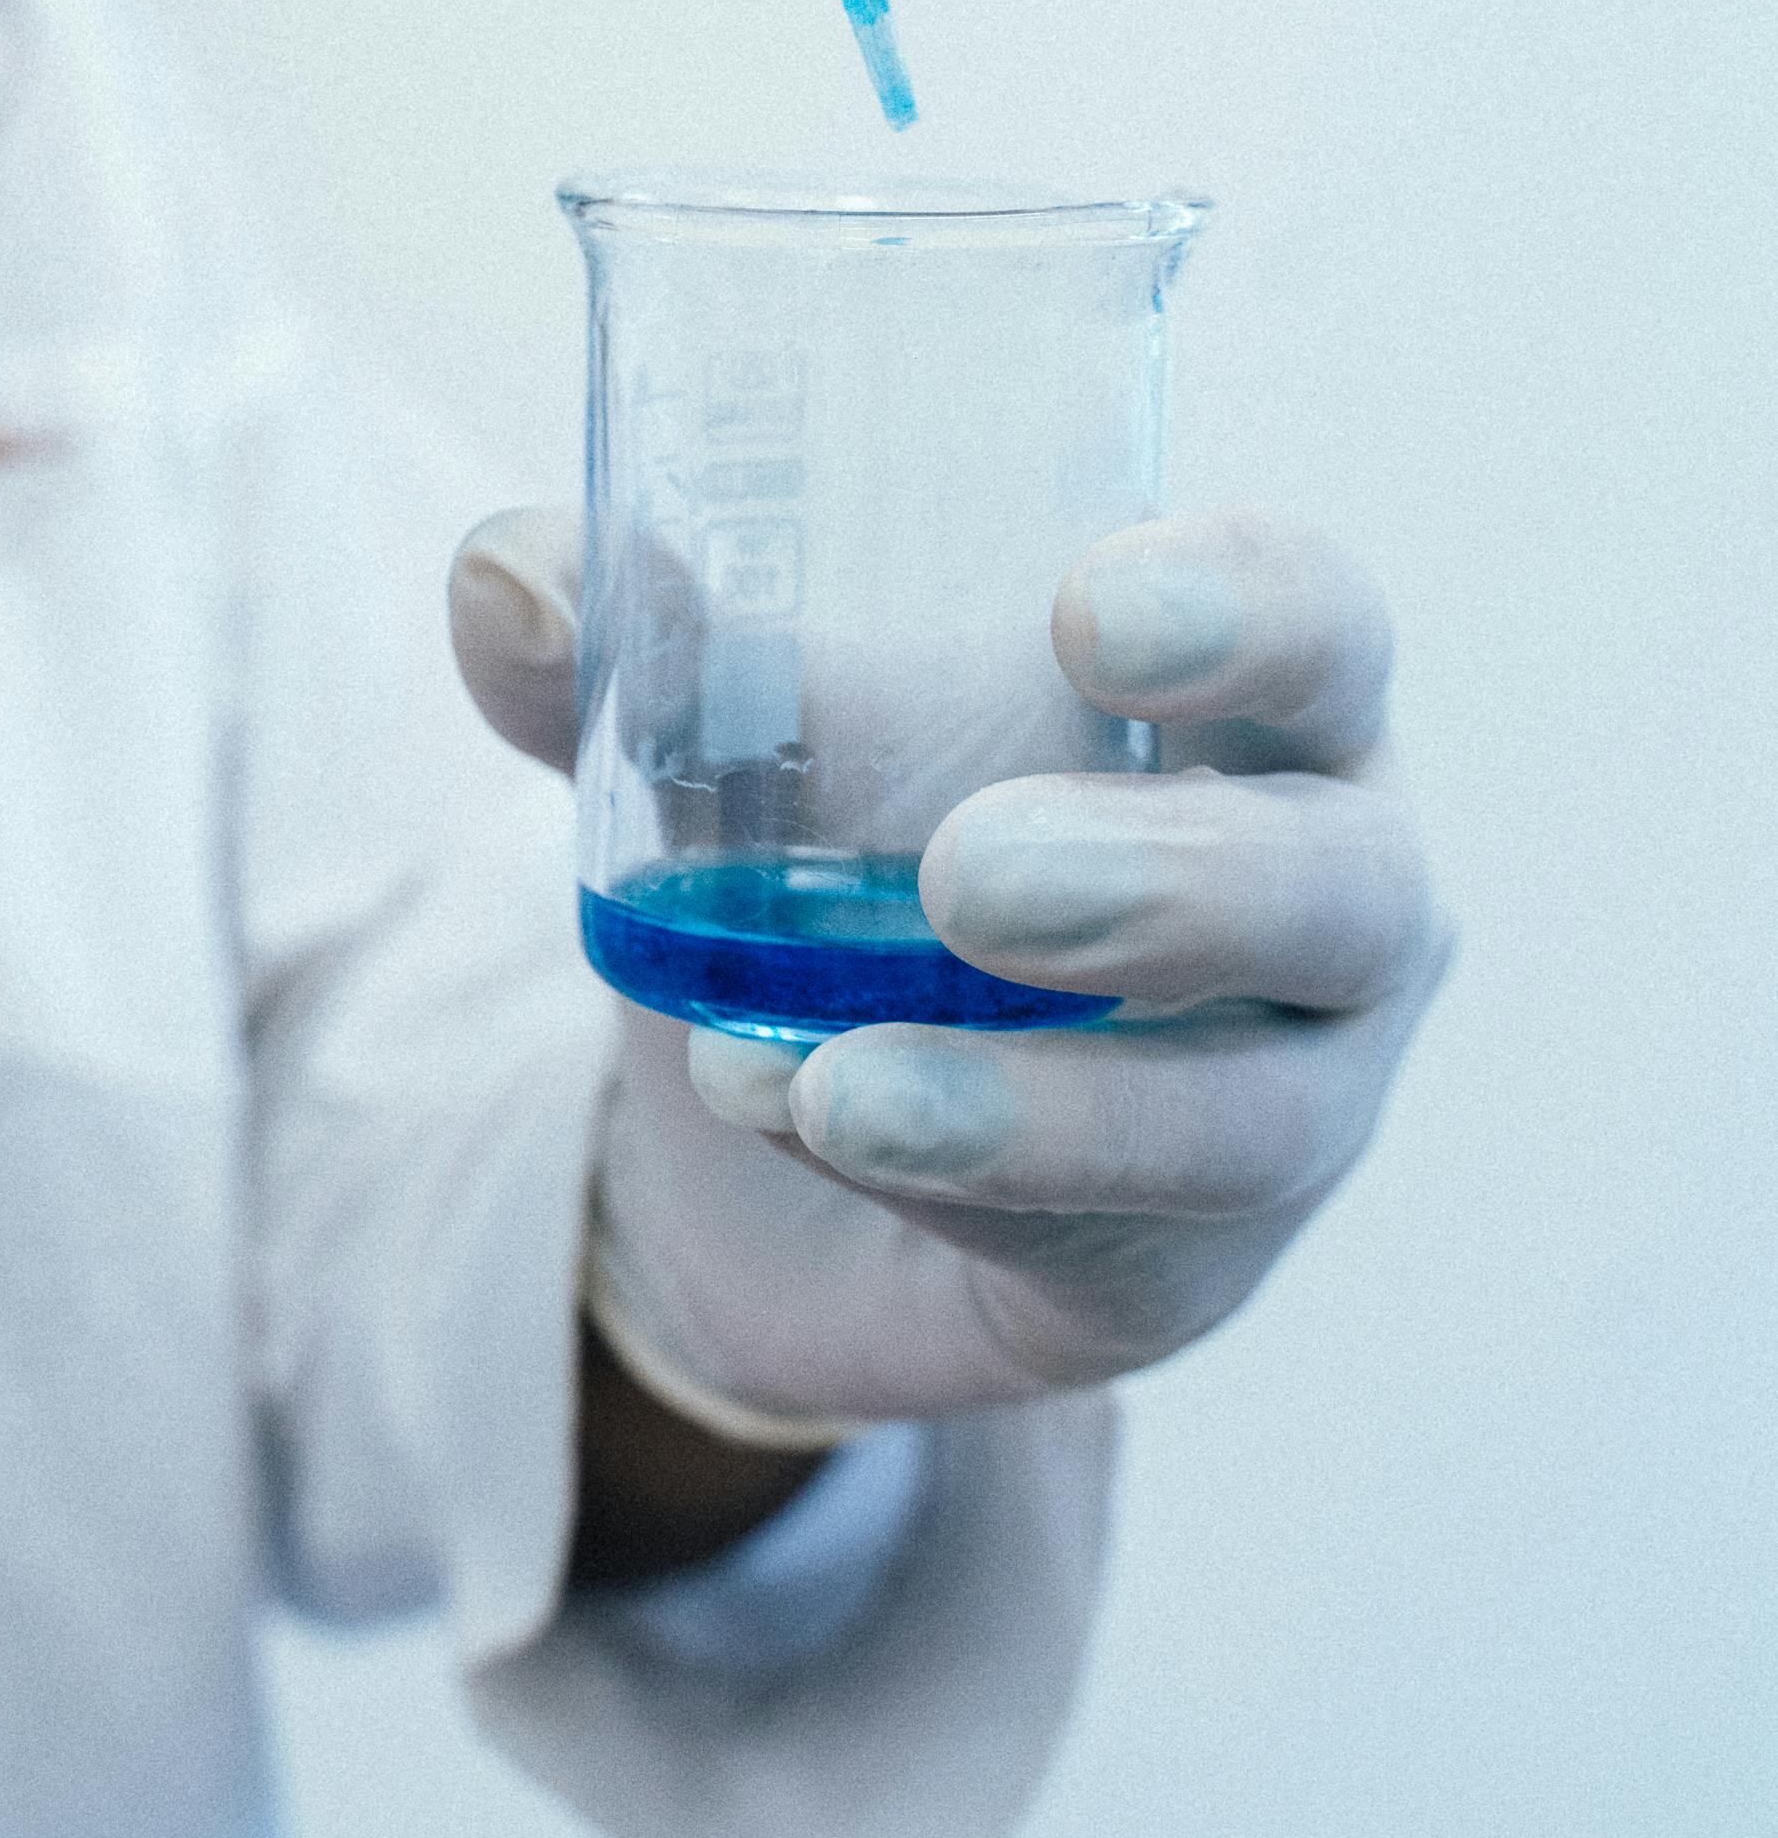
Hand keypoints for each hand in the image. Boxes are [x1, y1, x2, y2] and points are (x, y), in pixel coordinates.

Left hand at [451, 504, 1450, 1434]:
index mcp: (1256, 708)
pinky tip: (803, 1127)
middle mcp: (1327, 894)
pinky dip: (952, 1182)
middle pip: (1337, 882)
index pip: (1320, 626)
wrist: (803, 1126)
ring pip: (1246, 1115)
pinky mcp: (1191, 1265)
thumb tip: (500, 572)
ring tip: (835, 1075)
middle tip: (966, 871)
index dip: (1244, 607)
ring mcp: (1294, 1100)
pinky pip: (1110, 1241)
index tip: (1086, 603)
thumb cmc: (856, 851)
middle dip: (1164, 878)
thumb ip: (637, 658)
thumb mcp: (744, 748)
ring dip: (1036, 1099)